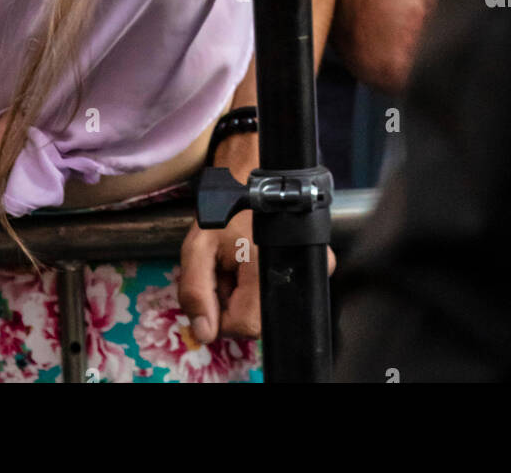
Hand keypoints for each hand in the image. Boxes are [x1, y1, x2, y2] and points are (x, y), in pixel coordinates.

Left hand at [178, 214, 337, 342]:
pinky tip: (253, 263)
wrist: (252, 177)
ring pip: (268, 307)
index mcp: (264, 266)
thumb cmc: (224, 208)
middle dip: (234, 303)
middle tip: (225, 271)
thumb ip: (194, 291)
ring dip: (247, 296)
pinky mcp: (316, 264)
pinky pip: (283, 291)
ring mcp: (311, 266)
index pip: (245, 325)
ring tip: (238, 263)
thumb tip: (204, 333)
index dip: (221, 316)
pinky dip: (262, 285)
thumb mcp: (197, 246)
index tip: (214, 289)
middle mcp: (296, 270)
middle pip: (257, 318)